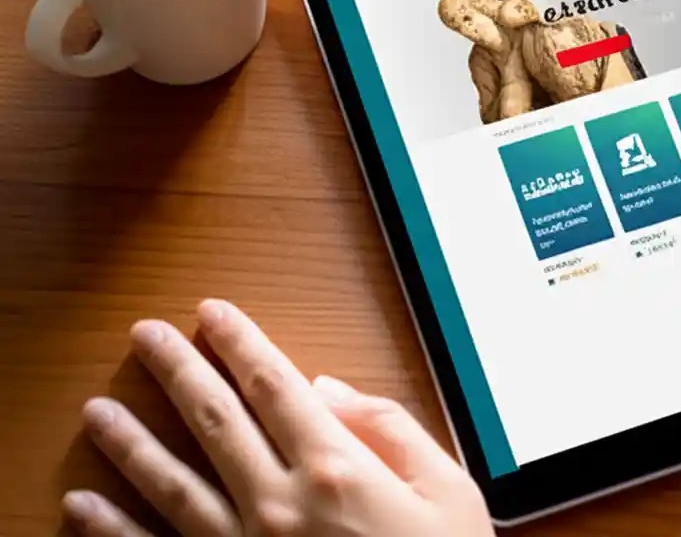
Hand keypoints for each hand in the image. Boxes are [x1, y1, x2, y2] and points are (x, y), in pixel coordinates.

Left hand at [62, 300, 494, 536]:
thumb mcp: (449, 491)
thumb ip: (393, 431)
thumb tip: (328, 390)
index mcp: (337, 469)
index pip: (275, 385)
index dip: (240, 341)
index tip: (212, 312)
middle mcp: (281, 503)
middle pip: (217, 419)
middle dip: (178, 370)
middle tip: (144, 334)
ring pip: (174, 483)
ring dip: (131, 443)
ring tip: (99, 411)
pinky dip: (113, 529)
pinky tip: (83, 505)